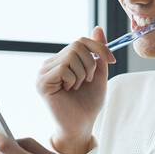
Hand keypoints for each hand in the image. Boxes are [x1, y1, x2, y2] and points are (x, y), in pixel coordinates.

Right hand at [37, 26, 114, 150]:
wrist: (81, 126)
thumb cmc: (88, 103)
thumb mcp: (99, 74)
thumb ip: (98, 53)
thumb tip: (98, 28)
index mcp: (61, 61)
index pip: (80, 41)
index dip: (99, 47)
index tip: (112, 61)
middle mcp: (50, 64)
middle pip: (77, 45)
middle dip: (91, 63)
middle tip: (88, 80)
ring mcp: (43, 73)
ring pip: (71, 56)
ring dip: (83, 74)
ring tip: (77, 87)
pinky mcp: (42, 82)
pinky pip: (64, 68)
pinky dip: (73, 79)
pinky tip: (69, 91)